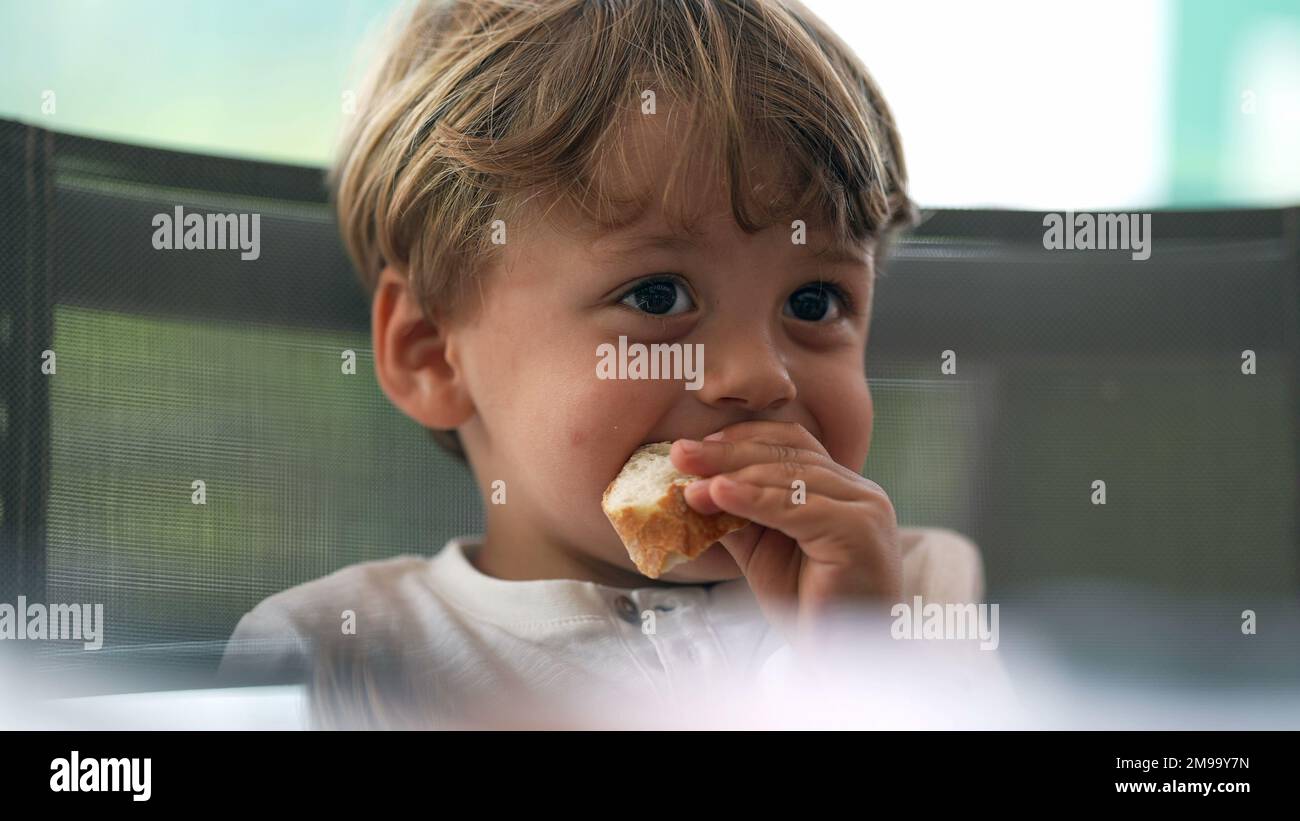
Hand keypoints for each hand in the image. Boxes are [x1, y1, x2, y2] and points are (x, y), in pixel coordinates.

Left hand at [671, 421, 901, 648]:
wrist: (843, 661)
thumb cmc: (809, 610)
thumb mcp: (763, 551)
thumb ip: (737, 515)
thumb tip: (691, 485)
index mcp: (841, 489)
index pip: (792, 444)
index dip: (742, 438)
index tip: (696, 445)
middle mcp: (860, 491)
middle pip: (787, 454)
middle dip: (727, 453)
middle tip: (678, 453)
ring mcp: (864, 508)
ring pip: (790, 476)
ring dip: (732, 475)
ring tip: (689, 484)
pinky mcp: (859, 532)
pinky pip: (797, 507)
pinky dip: (753, 499)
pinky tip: (718, 494)